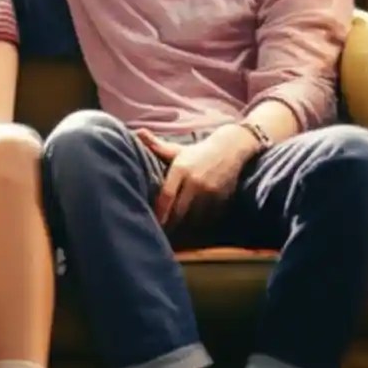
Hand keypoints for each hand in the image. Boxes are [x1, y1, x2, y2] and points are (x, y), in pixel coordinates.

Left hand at [136, 126, 256, 228]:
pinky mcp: (222, 198)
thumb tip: (137, 132)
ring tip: (174, 235)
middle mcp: (195, 181)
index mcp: (181, 169)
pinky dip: (199, 224)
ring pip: (194, 216)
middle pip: (179, 210)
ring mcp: (210, 191)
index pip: (166, 195)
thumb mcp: (176, 149)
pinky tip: (191, 229)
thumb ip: (156, 145)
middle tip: (160, 233)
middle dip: (169, 223)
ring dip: (184, 227)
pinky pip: (208, 217)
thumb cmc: (197, 153)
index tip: (152, 222)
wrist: (230, 149)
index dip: (159, 212)